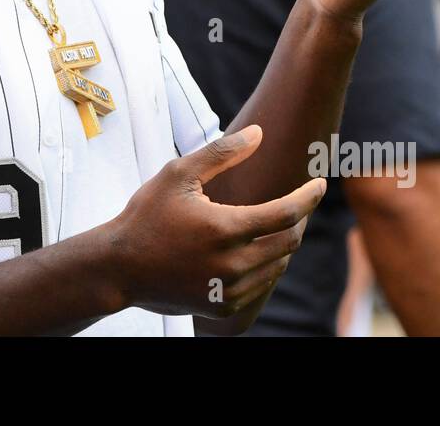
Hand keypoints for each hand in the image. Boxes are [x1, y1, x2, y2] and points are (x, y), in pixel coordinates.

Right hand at [105, 126, 325, 318]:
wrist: (119, 267)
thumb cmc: (147, 214)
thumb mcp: (178, 174)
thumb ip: (221, 153)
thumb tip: (259, 134)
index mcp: (225, 228)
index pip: (287, 213)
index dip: (310, 196)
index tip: (320, 183)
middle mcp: (232, 264)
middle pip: (290, 241)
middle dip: (300, 218)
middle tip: (299, 201)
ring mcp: (228, 289)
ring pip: (278, 264)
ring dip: (284, 241)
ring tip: (273, 221)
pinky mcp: (222, 305)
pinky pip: (262, 284)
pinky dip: (267, 264)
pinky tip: (255, 248)